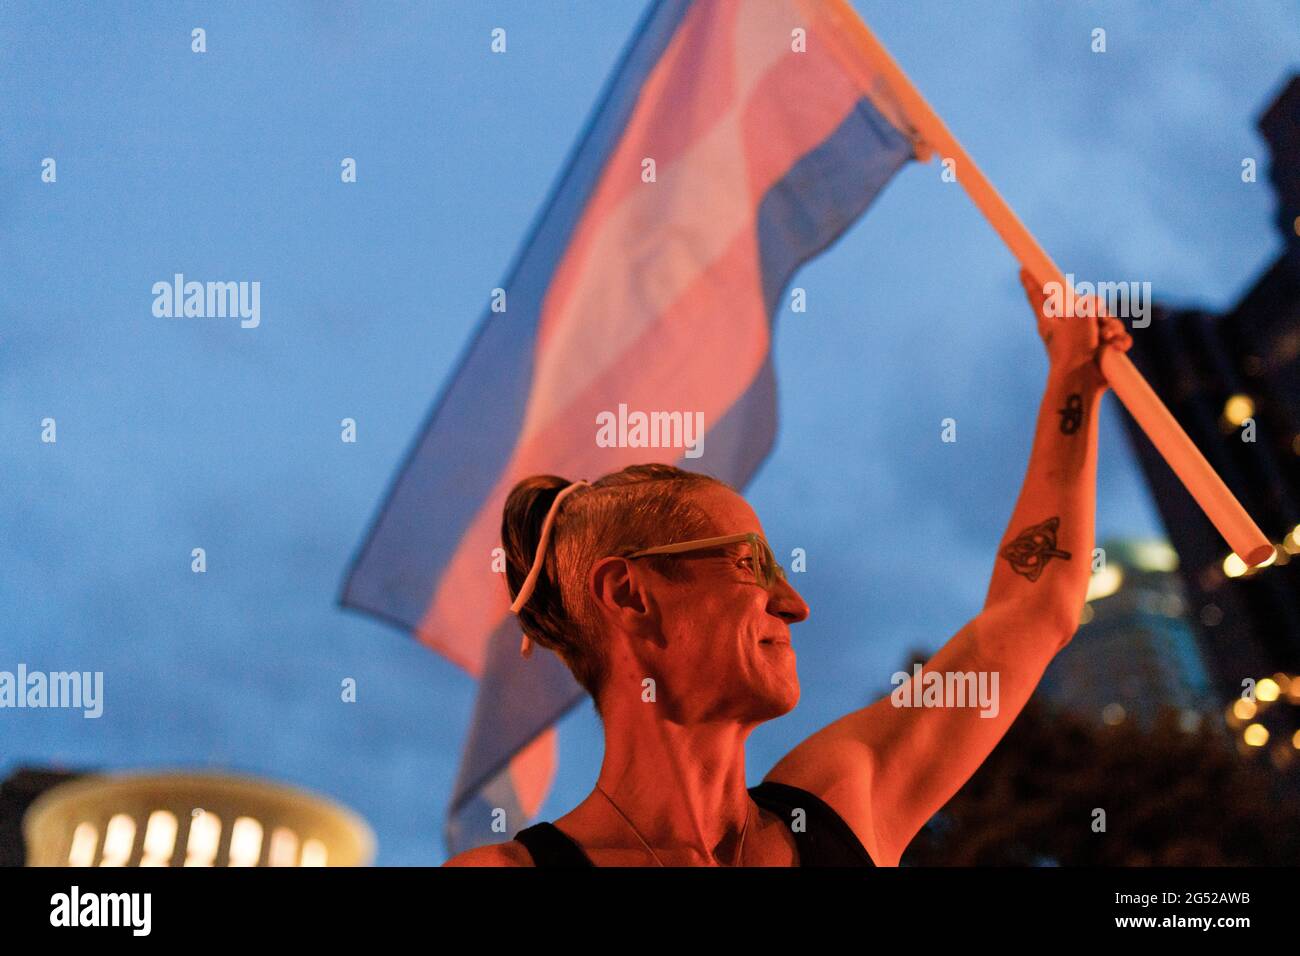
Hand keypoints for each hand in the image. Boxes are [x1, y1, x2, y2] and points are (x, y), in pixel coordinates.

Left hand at [1018, 268, 1131, 391]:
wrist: (1080, 381)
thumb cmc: (1072, 349)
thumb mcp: (1078, 317)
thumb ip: (1086, 303)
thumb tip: (1093, 303)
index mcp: (1051, 318)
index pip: (1039, 295)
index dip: (1032, 282)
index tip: (1022, 270)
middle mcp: (1067, 327)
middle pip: (1088, 305)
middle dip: (1099, 311)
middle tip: (1098, 320)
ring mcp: (1085, 339)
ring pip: (1107, 321)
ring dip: (1112, 328)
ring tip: (1106, 338)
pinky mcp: (1101, 351)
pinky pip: (1117, 338)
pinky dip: (1119, 341)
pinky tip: (1116, 348)